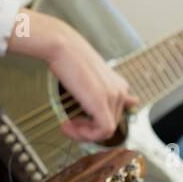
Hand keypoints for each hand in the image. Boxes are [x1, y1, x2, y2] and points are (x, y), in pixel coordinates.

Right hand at [9, 10, 137, 142]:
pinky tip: (68, 126)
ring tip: (67, 125)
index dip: (94, 124)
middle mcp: (120, 91)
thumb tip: (116, 102)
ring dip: (83, 133)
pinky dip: (84, 135)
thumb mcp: (89, 78)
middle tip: (68, 124)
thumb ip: (102, 92)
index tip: (75, 121)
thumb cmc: (70, 59)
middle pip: (109, 126)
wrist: (62, 46)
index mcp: (118, 86)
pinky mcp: (102, 104)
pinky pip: (102, 132)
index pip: (115, 116)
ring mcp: (113, 97)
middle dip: (87, 130)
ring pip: (105, 132)